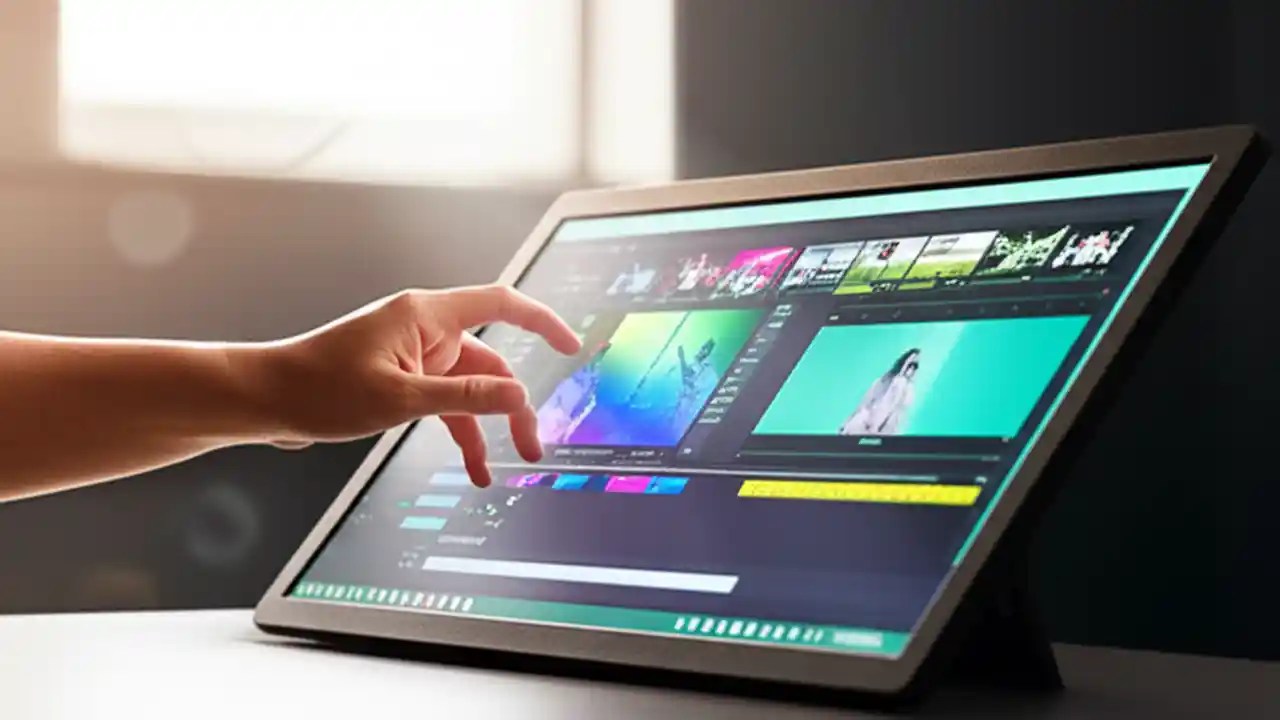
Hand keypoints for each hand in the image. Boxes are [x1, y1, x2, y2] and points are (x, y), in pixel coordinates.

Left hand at [258, 286, 580, 486]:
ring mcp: (413, 356)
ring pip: (468, 390)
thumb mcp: (400, 398)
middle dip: (513, 405)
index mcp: (425, 316)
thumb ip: (464, 398)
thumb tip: (518, 396)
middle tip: (531, 445)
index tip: (570, 346)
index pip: (501, 304)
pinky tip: (471, 464)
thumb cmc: (317, 388)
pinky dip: (458, 431)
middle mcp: (423, 331)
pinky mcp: (400, 379)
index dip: (542, 322)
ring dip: (486, 427)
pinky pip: (443, 403)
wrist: (264, 400)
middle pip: (489, 363)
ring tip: (500, 467)